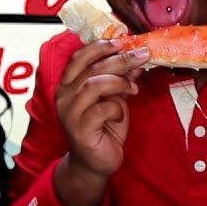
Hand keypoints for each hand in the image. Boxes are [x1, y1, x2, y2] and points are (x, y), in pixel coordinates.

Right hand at [56, 39, 150, 176]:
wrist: (95, 164)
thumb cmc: (103, 129)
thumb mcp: (115, 99)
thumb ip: (121, 79)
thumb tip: (136, 58)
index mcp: (69, 85)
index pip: (79, 57)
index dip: (100, 47)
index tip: (123, 42)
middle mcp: (64, 96)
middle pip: (91, 68)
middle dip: (120, 59)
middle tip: (142, 55)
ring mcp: (69, 113)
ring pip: (94, 84)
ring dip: (119, 83)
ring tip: (132, 89)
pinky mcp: (79, 130)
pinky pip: (102, 109)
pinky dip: (117, 108)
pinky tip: (120, 116)